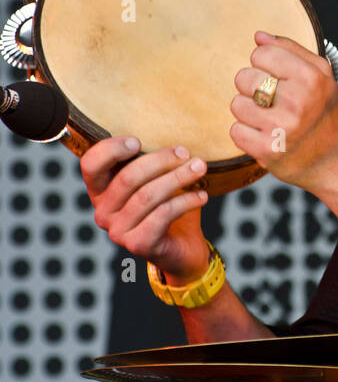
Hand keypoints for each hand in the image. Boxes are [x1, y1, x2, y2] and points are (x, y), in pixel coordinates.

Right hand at [80, 137, 211, 279]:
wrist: (182, 246)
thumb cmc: (167, 204)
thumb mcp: (156, 178)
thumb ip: (152, 160)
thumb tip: (171, 135)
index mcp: (100, 190)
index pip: (91, 165)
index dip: (111, 150)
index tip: (139, 141)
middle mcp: (103, 211)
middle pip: (127, 178)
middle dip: (160, 160)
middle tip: (186, 153)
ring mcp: (118, 231)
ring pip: (147, 196)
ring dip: (177, 178)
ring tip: (199, 168)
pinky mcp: (138, 245)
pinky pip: (163, 215)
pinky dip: (185, 201)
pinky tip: (202, 195)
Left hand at [230, 31, 337, 191]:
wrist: (331, 158)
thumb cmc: (322, 112)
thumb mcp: (320, 75)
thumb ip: (290, 49)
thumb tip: (258, 36)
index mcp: (311, 78)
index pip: (261, 53)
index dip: (264, 64)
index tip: (276, 76)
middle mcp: (298, 102)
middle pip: (243, 77)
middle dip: (252, 87)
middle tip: (270, 99)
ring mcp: (282, 128)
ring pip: (236, 104)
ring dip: (248, 111)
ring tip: (267, 118)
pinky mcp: (267, 151)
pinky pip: (235, 130)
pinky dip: (245, 133)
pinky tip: (263, 134)